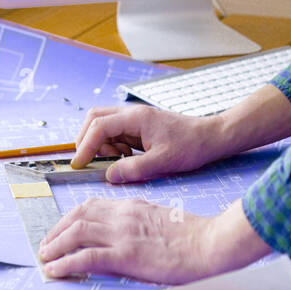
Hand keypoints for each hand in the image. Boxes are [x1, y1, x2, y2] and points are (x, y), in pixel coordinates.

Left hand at [38, 198, 273, 283]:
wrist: (211, 242)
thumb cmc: (195, 235)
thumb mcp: (163, 219)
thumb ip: (143, 221)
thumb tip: (130, 233)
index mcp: (133, 205)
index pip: (92, 206)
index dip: (71, 218)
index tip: (62, 230)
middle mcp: (123, 215)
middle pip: (78, 216)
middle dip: (57, 231)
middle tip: (47, 246)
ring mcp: (123, 234)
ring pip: (76, 234)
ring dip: (55, 247)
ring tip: (45, 259)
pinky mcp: (126, 255)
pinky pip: (86, 257)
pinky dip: (66, 264)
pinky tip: (56, 271)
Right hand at [71, 104, 224, 181]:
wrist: (211, 137)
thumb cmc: (191, 146)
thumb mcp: (162, 163)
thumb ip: (133, 169)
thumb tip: (109, 176)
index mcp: (136, 118)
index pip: (98, 126)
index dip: (85, 146)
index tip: (79, 164)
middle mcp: (131, 113)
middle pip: (94, 119)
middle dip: (87, 140)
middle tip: (91, 162)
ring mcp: (134, 119)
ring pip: (103, 126)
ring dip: (102, 145)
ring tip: (119, 162)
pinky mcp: (139, 127)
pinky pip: (116, 134)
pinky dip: (113, 147)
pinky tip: (127, 159)